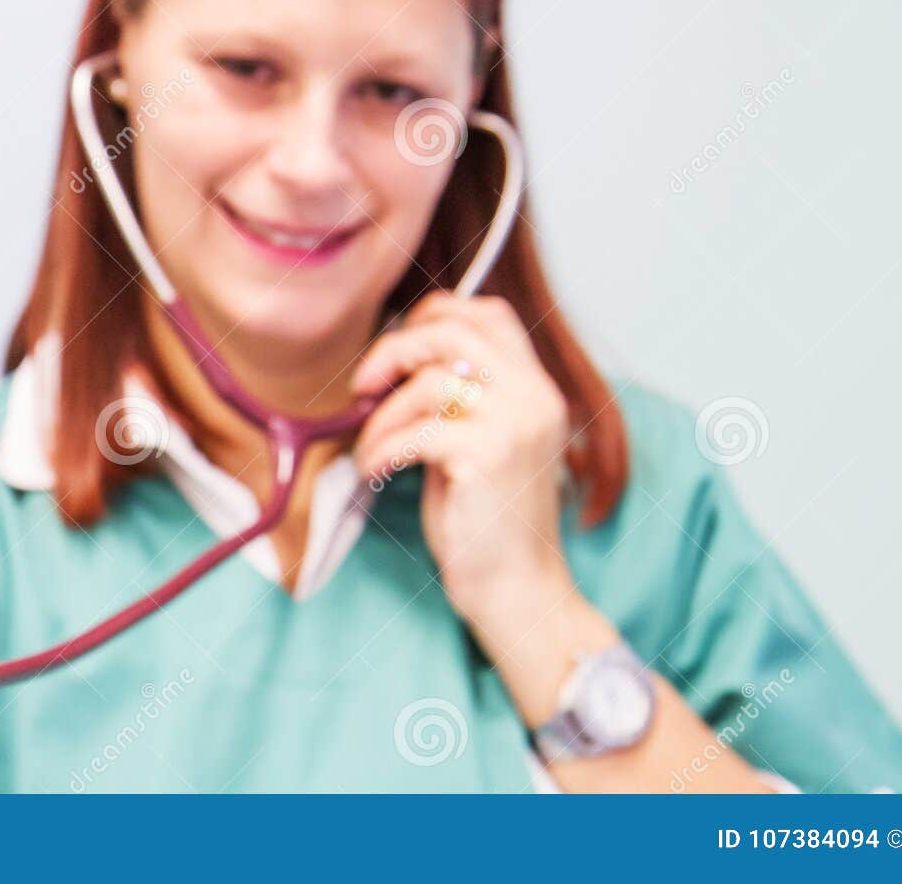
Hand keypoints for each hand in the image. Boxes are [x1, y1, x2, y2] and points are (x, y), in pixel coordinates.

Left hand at [351, 292, 575, 629]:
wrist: (516, 588)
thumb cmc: (485, 518)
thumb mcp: (478, 441)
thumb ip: (458, 396)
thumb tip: (394, 355)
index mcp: (536, 387)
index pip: (489, 313)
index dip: (434, 316)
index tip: (396, 351)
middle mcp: (534, 397)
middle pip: (456, 331)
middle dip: (396, 349)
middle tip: (365, 385)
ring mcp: (516, 424)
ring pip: (432, 382)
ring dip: (384, 415)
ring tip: (372, 449)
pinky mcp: (488, 457)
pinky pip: (416, 432)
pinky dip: (381, 448)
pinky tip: (375, 470)